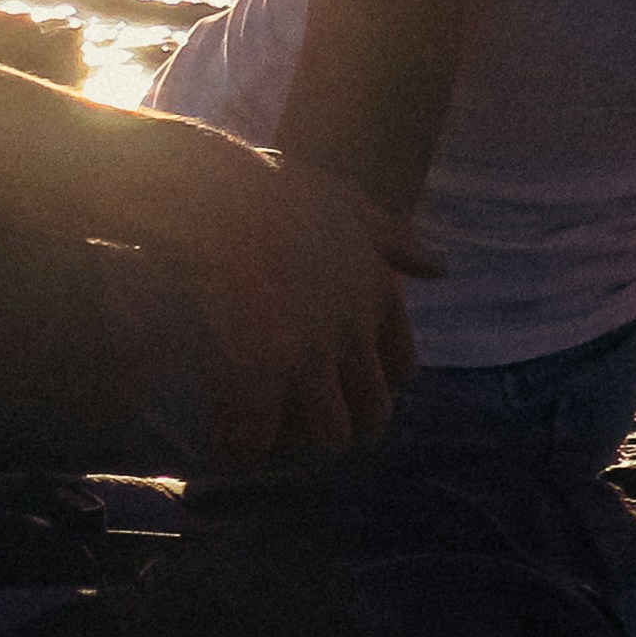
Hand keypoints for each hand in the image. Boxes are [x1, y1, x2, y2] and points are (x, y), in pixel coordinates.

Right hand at [144, 140, 416, 474]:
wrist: (194, 187)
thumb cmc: (257, 187)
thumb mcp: (337, 198)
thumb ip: (389, 235)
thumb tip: (441, 267)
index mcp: (374, 290)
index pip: (399, 366)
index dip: (373, 385)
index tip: (340, 388)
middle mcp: (351, 328)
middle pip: (372, 415)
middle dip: (342, 428)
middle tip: (298, 433)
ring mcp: (307, 355)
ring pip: (326, 437)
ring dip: (296, 448)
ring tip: (259, 445)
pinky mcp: (256, 373)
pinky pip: (257, 438)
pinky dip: (237, 448)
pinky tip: (214, 442)